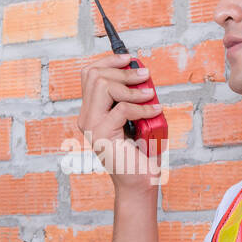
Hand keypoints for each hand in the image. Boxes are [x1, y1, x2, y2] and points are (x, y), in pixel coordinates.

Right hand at [76, 51, 163, 198]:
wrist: (139, 182)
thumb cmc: (140, 152)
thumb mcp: (136, 117)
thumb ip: (132, 96)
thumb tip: (140, 71)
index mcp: (91, 110)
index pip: (88, 74)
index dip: (109, 61)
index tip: (130, 58)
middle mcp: (86, 117)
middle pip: (94, 75)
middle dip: (123, 71)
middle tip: (146, 76)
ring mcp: (91, 126)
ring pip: (103, 86)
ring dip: (131, 87)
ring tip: (150, 95)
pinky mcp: (103, 135)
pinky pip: (123, 108)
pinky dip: (143, 107)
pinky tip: (155, 111)